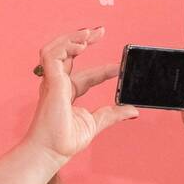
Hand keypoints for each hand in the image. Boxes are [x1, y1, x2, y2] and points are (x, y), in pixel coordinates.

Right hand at [21, 26, 138, 164]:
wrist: (52, 151)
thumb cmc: (65, 142)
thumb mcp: (96, 123)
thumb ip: (113, 114)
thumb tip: (133, 110)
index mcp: (67, 95)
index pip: (87, 76)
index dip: (103, 70)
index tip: (119, 67)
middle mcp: (58, 85)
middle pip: (67, 54)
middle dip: (83, 39)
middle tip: (101, 31)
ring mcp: (52, 82)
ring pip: (56, 49)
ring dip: (72, 38)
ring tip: (89, 34)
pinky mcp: (50, 81)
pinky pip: (53, 54)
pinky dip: (66, 45)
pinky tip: (82, 45)